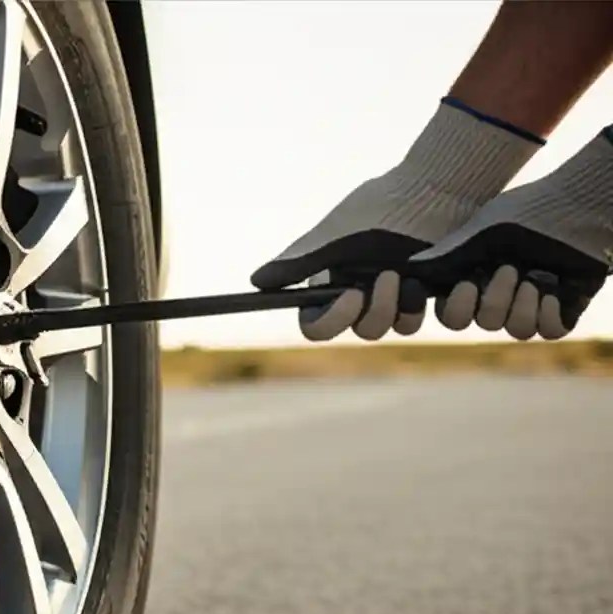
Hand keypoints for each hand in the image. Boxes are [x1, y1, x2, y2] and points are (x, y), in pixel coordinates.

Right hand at [250, 102, 541, 341]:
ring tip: (415, 273)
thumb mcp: (333, 236)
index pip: (318, 325)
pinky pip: (445, 319)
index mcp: (334, 284)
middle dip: (377, 310)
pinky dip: (448, 303)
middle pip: (364, 331)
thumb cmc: (379, 207)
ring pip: (401, 328)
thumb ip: (297, 262)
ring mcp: (404, 295)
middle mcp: (366, 295)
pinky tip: (453, 280)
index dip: (331, 319)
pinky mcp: (440, 291)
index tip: (350, 295)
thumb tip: (255, 282)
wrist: (436, 187)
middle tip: (390, 276)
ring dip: (407, 307)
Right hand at [407, 131, 612, 339]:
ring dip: (522, 305)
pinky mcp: (563, 307)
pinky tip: (552, 287)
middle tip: (507, 269)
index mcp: (472, 279)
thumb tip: (406, 274)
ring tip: (533, 277)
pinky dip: (549, 312)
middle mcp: (498, 295)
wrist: (574, 206)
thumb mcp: (476, 235)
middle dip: (492, 301)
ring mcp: (530, 303)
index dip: (453, 308)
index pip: (449, 315)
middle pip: (479, 325)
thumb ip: (444, 259)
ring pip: (515, 330)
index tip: (465, 283)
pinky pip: (549, 331)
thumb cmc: (523, 214)